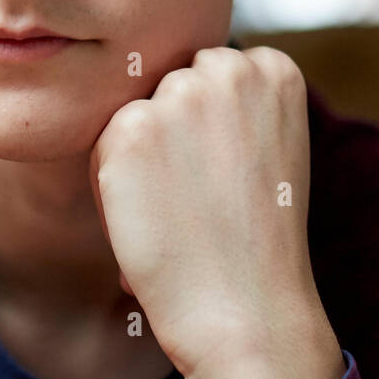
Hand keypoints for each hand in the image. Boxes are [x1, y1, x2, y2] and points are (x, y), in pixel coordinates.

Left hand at [87, 45, 327, 378]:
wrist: (248, 311)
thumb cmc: (256, 240)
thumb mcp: (271, 146)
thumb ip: (235, 102)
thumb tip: (168, 82)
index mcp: (275, 67)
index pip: (210, 71)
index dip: (207, 126)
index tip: (227, 174)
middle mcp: (231, 68)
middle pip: (169, 83)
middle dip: (170, 130)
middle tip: (196, 196)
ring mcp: (180, 96)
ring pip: (134, 112)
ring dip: (140, 157)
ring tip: (175, 210)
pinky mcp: (131, 130)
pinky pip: (102, 146)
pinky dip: (113, 186)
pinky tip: (150, 222)